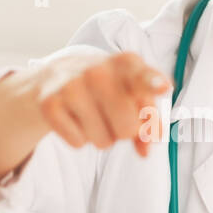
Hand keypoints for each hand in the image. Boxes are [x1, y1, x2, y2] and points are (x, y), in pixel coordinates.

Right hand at [35, 49, 171, 158]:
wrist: (56, 77)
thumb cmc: (106, 89)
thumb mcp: (131, 94)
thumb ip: (149, 119)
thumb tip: (146, 149)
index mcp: (126, 64)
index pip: (141, 76)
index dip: (153, 83)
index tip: (163, 87)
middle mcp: (99, 71)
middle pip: (128, 127)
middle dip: (125, 131)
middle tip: (113, 116)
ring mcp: (72, 85)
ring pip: (103, 141)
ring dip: (102, 136)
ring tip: (92, 115)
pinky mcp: (50, 104)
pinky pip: (78, 143)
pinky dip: (79, 138)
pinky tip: (73, 118)